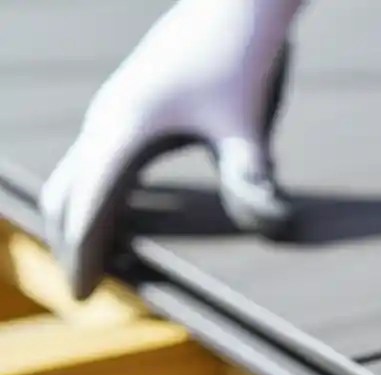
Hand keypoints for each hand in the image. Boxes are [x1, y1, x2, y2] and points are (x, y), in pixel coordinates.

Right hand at [40, 0, 301, 299]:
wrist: (235, 4)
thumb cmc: (241, 59)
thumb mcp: (249, 123)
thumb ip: (252, 175)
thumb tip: (270, 223)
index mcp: (125, 128)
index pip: (89, 204)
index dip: (83, 252)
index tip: (83, 296)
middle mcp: (106, 119)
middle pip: (68, 194)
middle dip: (71, 244)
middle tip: (84, 296)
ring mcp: (112, 112)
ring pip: (76, 176)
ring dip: (80, 222)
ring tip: (99, 267)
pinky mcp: (127, 108)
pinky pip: (95, 162)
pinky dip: (96, 198)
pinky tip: (122, 223)